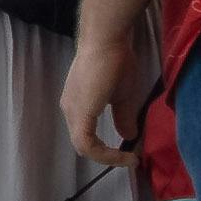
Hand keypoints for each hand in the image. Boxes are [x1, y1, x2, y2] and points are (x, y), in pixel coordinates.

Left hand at [67, 2, 151, 176]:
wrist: (108, 42)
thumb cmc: (115, 63)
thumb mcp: (122, 97)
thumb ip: (123, 118)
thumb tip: (128, 136)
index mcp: (78, 106)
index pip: (86, 137)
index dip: (107, 150)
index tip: (130, 153)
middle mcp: (70, 109)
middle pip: (84, 143)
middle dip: (107, 155)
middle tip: (129, 158)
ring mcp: (72, 110)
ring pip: (83, 145)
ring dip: (107, 156)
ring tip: (128, 158)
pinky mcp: (79, 111)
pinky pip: (86, 143)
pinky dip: (105, 153)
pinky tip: (124, 154)